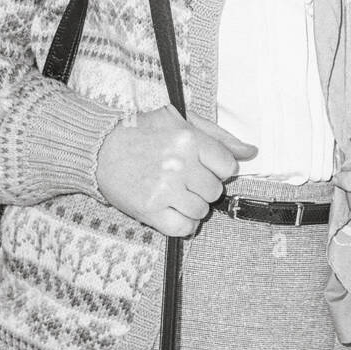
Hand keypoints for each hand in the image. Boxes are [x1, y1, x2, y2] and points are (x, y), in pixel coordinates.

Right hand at [96, 107, 256, 236]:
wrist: (99, 148)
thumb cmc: (142, 132)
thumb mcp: (181, 121)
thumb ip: (219, 137)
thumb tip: (251, 152)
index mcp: (189, 139)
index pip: (228, 166)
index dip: (218, 169)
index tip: (202, 166)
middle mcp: (179, 164)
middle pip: (214, 191)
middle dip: (203, 188)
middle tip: (183, 179)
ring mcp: (164, 189)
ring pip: (201, 211)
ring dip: (191, 206)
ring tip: (174, 192)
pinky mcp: (149, 210)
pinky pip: (183, 228)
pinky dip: (182, 224)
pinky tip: (171, 210)